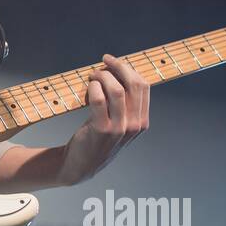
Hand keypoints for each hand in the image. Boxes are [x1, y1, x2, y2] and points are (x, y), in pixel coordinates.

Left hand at [61, 53, 149, 184]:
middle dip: (118, 66)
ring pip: (117, 89)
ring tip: (93, 75)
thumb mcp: (118, 122)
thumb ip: (123, 103)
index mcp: (142, 121)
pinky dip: (93, 87)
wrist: (81, 164)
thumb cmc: (97, 137)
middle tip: (104, 60)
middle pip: (134, 84)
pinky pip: (99, 99)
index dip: (128, 68)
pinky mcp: (102, 129)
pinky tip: (88, 86)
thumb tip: (116, 70)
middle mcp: (135, 125)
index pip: (143, 86)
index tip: (112, 61)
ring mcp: (120, 128)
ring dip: (103, 76)